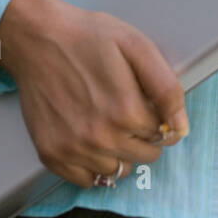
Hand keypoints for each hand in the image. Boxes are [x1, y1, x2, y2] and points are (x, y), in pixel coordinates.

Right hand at [0, 0, 189, 188]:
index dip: (157, 117)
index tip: (143, 102)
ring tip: (105, 122)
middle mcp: (100, 137)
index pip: (163, 134)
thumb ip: (166, 88)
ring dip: (118, 152)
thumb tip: (181, 128)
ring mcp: (73, 149)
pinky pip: (86, 180)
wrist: (36, 38)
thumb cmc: (86, 37)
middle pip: (144, 157)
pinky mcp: (51, 155)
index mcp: (125, 111)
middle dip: (142, 136)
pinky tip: (87, 138)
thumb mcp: (136, 46)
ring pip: (117, 171)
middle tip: (125, 110)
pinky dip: (92, 165)